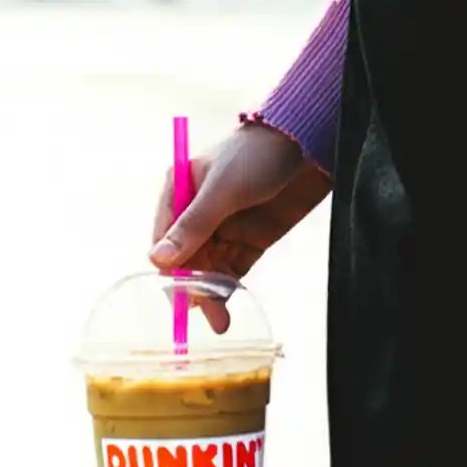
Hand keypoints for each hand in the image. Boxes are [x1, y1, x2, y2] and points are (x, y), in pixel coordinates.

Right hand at [149, 123, 331, 329]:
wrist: (309, 144)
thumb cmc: (259, 154)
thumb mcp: (222, 190)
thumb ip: (193, 226)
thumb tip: (157, 260)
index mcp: (179, 191)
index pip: (166, 240)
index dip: (171, 269)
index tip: (180, 295)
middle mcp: (197, 212)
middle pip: (187, 260)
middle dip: (193, 287)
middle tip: (205, 314)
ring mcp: (225, 227)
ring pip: (209, 269)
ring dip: (211, 294)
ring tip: (220, 322)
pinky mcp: (251, 238)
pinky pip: (233, 270)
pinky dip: (230, 289)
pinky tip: (229, 306)